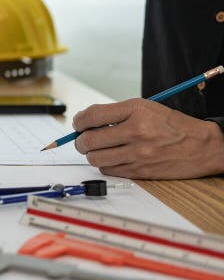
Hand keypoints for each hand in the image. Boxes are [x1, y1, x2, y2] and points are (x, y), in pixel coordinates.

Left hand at [73, 99, 223, 178]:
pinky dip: (105, 164)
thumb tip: (85, 122)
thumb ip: (115, 113)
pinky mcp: (139, 171)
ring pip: (94, 158)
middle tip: (84, 138)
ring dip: (91, 154)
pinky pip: (108, 170)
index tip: (78, 123)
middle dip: (80, 140)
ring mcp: (137, 154)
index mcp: (136, 111)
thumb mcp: (145, 108)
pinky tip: (113, 157)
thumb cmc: (171, 125)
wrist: (202, 146)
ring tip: (98, 148)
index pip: (92, 116)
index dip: (79, 121)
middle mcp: (136, 132)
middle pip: (88, 140)